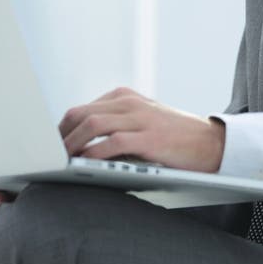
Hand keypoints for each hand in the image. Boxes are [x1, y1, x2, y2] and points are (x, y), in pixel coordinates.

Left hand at [59, 87, 224, 172]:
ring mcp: (140, 118)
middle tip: (50, 158)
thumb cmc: (174, 136)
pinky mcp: (150, 138)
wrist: (211, 142)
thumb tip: (79, 145)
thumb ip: (116, 125)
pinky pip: (112, 143)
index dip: (61, 129)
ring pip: (92, 124)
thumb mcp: (142, 121)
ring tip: (62, 162)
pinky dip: (93, 154)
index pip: (81, 109)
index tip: (51, 148)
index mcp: (125, 97)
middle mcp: (130, 103)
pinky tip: (84, 166)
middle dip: (61, 136)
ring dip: (72, 145)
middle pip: (81, 114)